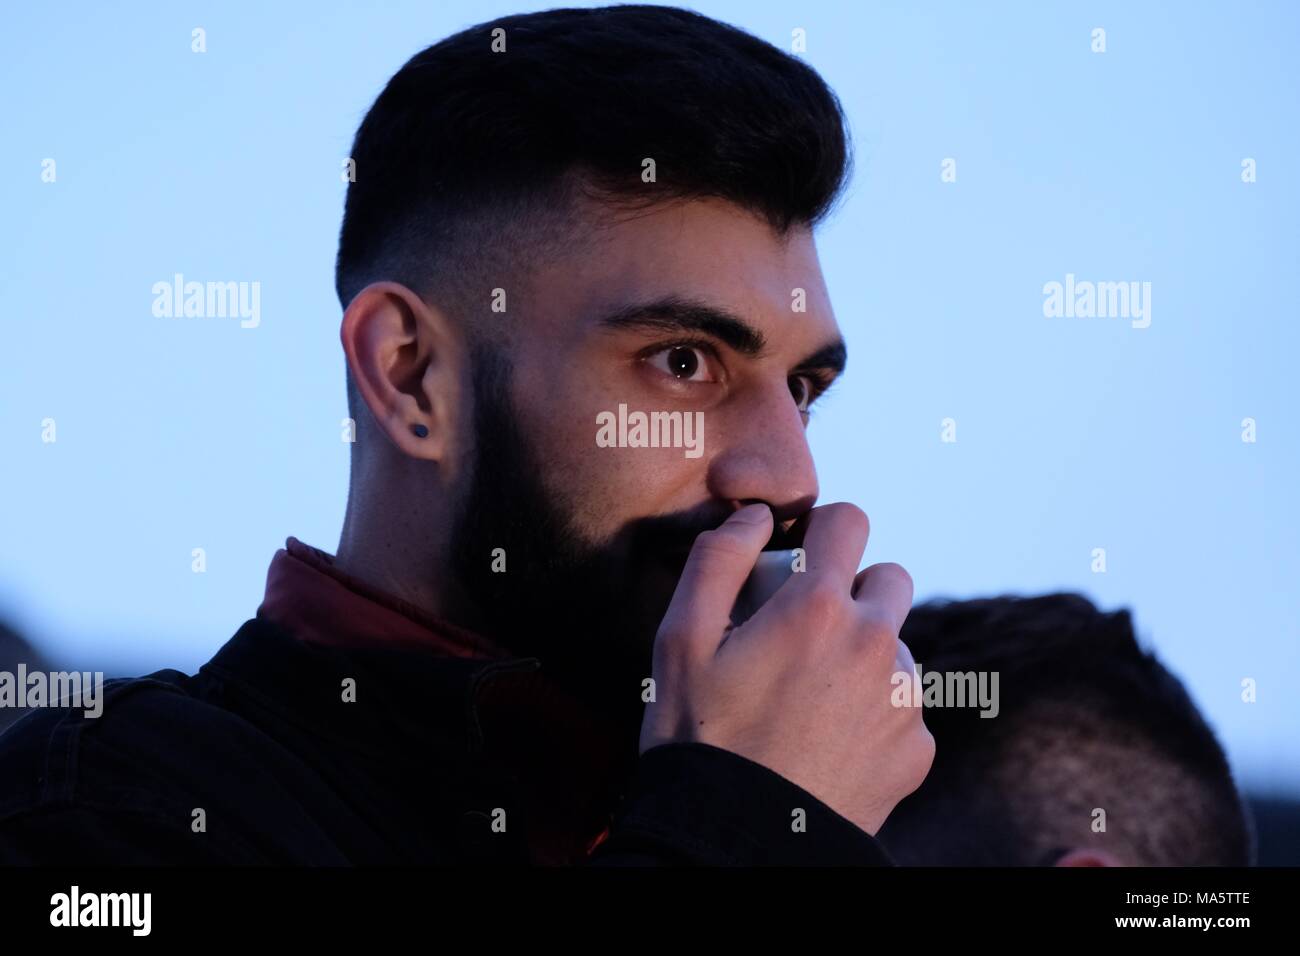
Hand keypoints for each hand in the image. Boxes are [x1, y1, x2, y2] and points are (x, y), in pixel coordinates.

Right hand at [639, 502, 933, 834]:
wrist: (736, 840)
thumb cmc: (698, 737)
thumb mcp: (679, 640)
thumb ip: (716, 559)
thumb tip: (756, 516)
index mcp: (818, 607)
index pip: (850, 520)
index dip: (821, 530)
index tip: (800, 558)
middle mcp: (876, 643)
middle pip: (890, 578)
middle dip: (853, 591)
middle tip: (804, 632)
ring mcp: (904, 699)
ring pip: (896, 646)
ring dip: (863, 655)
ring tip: (808, 699)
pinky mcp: (916, 748)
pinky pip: (903, 707)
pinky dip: (873, 713)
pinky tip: (828, 741)